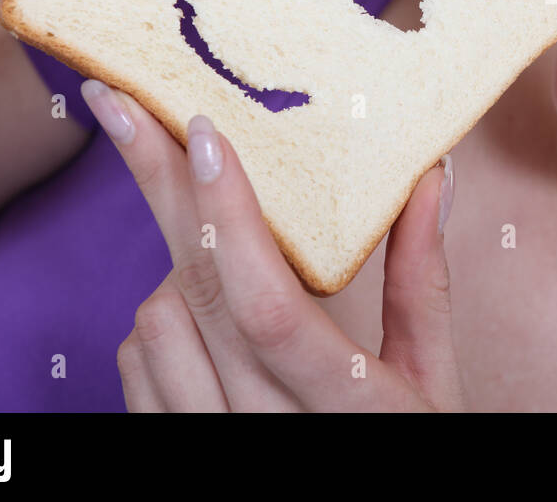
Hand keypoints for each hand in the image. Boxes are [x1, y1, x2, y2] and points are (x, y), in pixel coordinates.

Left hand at [80, 79, 465, 411]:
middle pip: (194, 294)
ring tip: (225, 252)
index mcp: (349, 407)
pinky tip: (201, 308)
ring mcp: (215, 446)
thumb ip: (424, 280)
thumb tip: (430, 178)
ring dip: (179, 267)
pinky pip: (134, 366)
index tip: (204, 132)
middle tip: (123, 106)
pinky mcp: (177, 450)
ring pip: (154, 324)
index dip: (230, 216)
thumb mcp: (433, 379)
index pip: (270, 306)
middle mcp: (268, 432)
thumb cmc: (407, 446)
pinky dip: (160, 318)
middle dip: (160, 188)